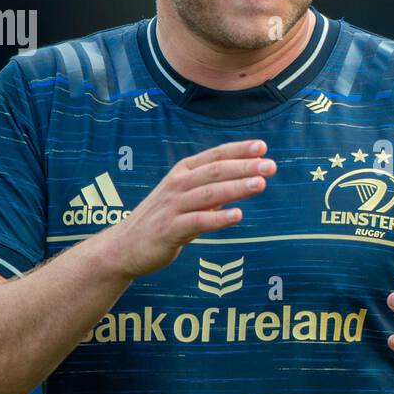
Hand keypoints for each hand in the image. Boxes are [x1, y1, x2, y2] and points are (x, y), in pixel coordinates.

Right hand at [98, 140, 273, 278]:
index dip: (238, 150)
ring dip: (236, 188)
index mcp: (182, 172)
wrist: (123, 247)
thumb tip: (242, 182)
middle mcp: (177, 185)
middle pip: (215, 171)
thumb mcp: (185, 198)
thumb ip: (211, 189)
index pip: (215, 156)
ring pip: (209, 193)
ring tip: (260, 184)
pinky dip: (218, 218)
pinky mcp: (169, 230)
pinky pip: (197, 222)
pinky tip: (238, 216)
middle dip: (244, 167)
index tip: (262, 146)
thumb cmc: (160, 220)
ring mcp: (172, 207)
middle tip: (270, 165)